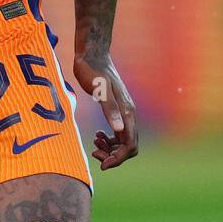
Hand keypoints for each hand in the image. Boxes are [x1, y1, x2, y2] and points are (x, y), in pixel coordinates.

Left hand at [72, 52, 138, 169]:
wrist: (92, 55)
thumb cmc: (93, 71)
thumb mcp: (99, 91)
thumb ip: (109, 110)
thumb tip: (119, 130)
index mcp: (126, 113)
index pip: (130, 145)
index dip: (118, 158)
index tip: (102, 165)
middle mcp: (128, 114)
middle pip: (128, 146)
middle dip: (113, 155)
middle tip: (95, 154)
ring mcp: (122, 112)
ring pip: (122, 140)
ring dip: (110, 148)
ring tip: (94, 144)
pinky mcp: (114, 109)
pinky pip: (117, 133)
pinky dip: (108, 140)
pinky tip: (96, 137)